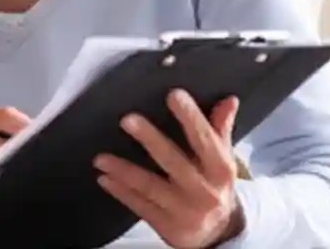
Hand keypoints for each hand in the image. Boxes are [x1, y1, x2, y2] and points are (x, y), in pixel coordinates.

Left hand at [94, 90, 244, 248]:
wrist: (219, 234)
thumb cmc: (215, 186)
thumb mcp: (222, 161)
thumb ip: (220, 130)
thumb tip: (229, 100)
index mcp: (220, 170)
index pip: (206, 140)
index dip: (191, 118)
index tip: (174, 95)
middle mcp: (204, 191)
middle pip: (174, 161)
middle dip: (151, 140)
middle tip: (127, 119)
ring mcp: (185, 211)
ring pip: (150, 186)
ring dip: (124, 170)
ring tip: (100, 158)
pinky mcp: (167, 226)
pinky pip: (139, 206)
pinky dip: (121, 192)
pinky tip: (104, 178)